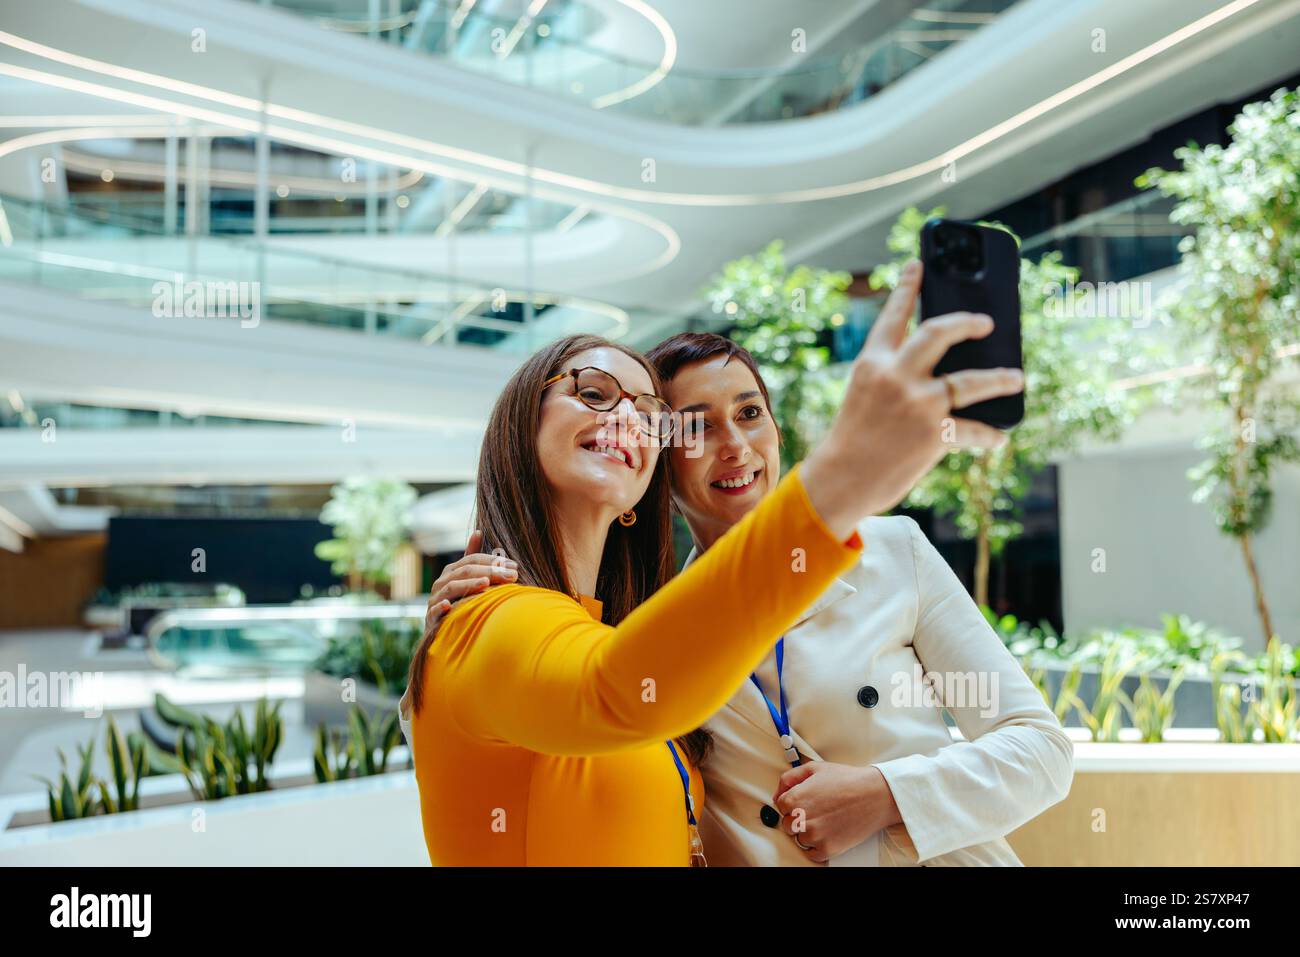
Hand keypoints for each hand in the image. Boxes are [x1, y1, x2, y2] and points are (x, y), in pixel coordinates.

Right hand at [422, 529, 517, 641]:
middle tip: (511, 576)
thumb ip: (472, 556)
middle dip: (490, 572)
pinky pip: (434, 611)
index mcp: (452, 571)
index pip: (473, 559)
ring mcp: (435, 598)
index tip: (515, 567)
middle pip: (465, 571)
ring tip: (486, 584)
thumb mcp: (464, 578)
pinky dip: (441, 607)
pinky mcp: (430, 617)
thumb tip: (478, 531)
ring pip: (452, 587)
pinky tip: (449, 606)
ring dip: (469, 585)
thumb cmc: (457, 600)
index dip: (493, 562)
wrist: (439, 630)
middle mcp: (442, 581)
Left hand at [772, 762, 902, 863]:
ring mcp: (814, 835)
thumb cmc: (847, 780)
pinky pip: (811, 853)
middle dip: (798, 818)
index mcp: (795, 799)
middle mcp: (801, 819)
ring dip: (808, 832)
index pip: (780, 807)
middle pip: (787, 825)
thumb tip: (777, 794)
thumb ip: (789, 778)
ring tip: (825, 819)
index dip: (793, 803)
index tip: (805, 801)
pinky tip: (828, 832)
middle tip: (817, 810)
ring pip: (799, 839)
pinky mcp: (827, 849)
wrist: (874, 795)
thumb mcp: (815, 768)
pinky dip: (817, 846)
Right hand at [801, 259, 1022, 537]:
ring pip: (971, 380)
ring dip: (999, 378)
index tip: (918, 264)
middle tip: (985, 322)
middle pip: (938, 331)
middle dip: (967, 323)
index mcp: (872, 363)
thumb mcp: (864, 395)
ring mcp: (917, 402)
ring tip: (1015, 377)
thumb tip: (941, 370)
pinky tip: (999, 436)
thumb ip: (893, 376)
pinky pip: (973, 429)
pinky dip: (989, 434)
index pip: (893, 315)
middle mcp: (895, 376)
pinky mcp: (934, 432)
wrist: (839, 480)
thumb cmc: (853, 440)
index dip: (907, 286)